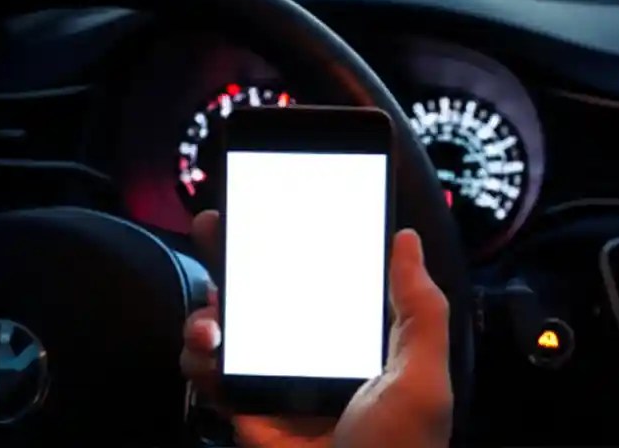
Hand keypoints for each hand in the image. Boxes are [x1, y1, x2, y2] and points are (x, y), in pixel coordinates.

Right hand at [180, 210, 452, 447]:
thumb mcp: (420, 378)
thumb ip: (418, 308)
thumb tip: (406, 239)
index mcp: (359, 342)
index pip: (327, 279)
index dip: (301, 242)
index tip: (278, 206)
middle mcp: (314, 354)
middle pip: (268, 291)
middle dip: (237, 255)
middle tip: (216, 226)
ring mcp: (275, 382)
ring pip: (229, 326)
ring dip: (209, 311)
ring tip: (212, 319)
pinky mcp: (243, 411)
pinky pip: (208, 372)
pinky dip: (197, 357)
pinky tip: (206, 353)